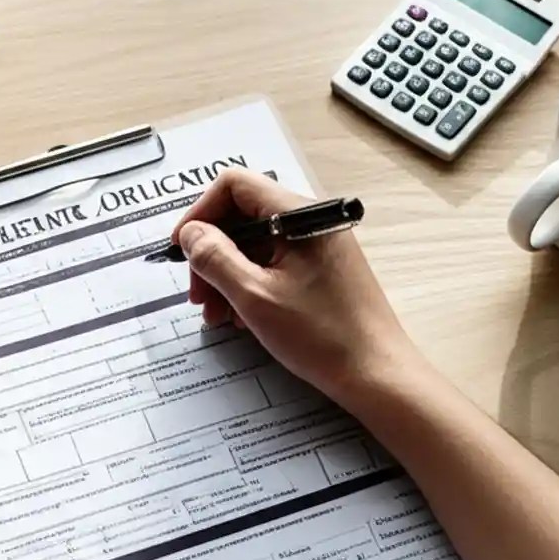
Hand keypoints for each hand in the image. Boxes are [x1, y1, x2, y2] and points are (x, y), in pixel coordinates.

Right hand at [172, 171, 419, 402]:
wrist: (375, 373)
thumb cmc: (324, 336)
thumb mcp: (254, 296)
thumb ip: (214, 258)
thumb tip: (191, 234)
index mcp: (298, 215)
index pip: (234, 186)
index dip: (200, 213)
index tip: (183, 248)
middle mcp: (310, 221)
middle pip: (242, 216)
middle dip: (211, 252)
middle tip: (198, 292)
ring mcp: (318, 244)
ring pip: (255, 244)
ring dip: (227, 274)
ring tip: (217, 314)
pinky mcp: (321, 268)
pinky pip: (274, 263)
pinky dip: (249, 284)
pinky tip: (241, 315)